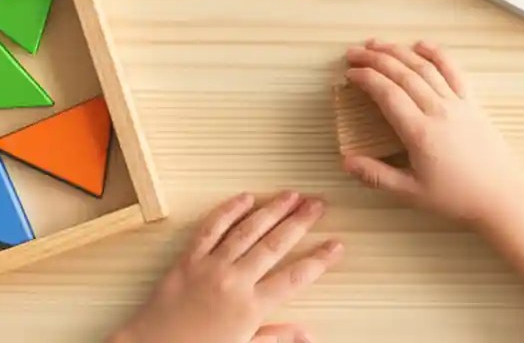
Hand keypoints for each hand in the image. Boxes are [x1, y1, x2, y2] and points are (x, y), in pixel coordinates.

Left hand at [110, 192, 342, 342]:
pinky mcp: (188, 259)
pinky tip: (244, 198)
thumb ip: (275, 338)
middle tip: (318, 204)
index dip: (319, 260)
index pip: (294, 278)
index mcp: (250, 308)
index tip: (336, 245)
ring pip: (248, 230)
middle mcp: (234, 281)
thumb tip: (308, 334)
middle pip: (275, 245)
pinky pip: (210, 228)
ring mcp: (210, 266)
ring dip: (272, 210)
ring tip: (291, 195)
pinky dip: (228, 211)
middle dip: (300, 222)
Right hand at [342, 40, 523, 227]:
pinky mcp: (472, 102)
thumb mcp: (412, 193)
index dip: (366, 78)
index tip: (350, 73)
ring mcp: (457, 103)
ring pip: (425, 67)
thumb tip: (346, 163)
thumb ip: (377, 176)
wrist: (501, 196)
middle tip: (354, 52)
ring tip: (378, 44)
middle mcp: (438, 111)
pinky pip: (453, 71)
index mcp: (420, 132)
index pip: (387, 94)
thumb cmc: (456, 198)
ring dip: (399, 51)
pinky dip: (437, 54)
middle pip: (402, 74)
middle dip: (375, 59)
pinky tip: (421, 45)